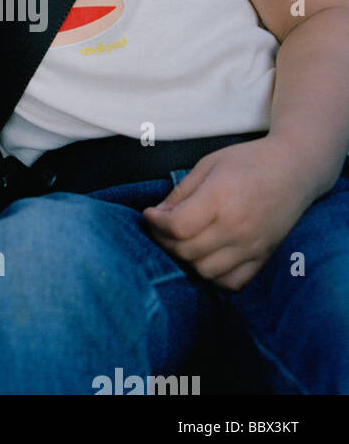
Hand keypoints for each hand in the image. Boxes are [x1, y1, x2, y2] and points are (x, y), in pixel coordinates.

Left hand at [141, 138, 319, 289]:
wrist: (294, 170)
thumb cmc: (249, 161)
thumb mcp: (207, 165)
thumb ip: (181, 192)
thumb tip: (158, 213)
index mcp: (218, 201)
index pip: (177, 227)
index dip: (155, 222)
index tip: (150, 213)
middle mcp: (235, 229)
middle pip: (186, 251)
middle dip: (164, 240)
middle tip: (161, 226)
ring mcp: (251, 247)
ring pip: (206, 271)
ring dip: (187, 259)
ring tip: (182, 241)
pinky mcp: (263, 258)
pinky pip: (233, 282)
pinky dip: (214, 275)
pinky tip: (206, 256)